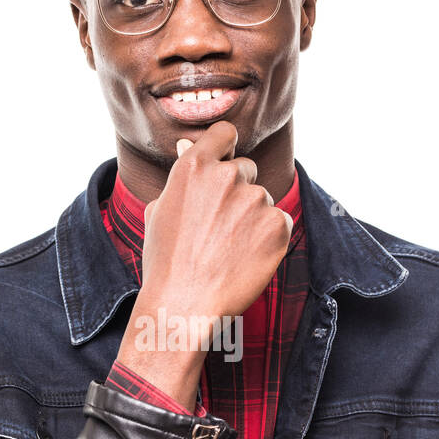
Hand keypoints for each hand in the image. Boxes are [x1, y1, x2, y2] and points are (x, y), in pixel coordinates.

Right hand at [140, 120, 292, 324]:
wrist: (184, 306)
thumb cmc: (165, 263)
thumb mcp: (159, 211)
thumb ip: (181, 177)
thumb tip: (187, 145)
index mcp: (193, 167)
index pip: (224, 133)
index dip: (227, 148)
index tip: (226, 162)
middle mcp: (226, 177)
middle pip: (246, 169)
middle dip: (237, 191)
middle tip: (219, 227)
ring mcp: (255, 200)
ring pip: (262, 200)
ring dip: (252, 219)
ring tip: (228, 250)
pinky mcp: (277, 225)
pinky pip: (279, 222)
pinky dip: (268, 238)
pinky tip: (246, 258)